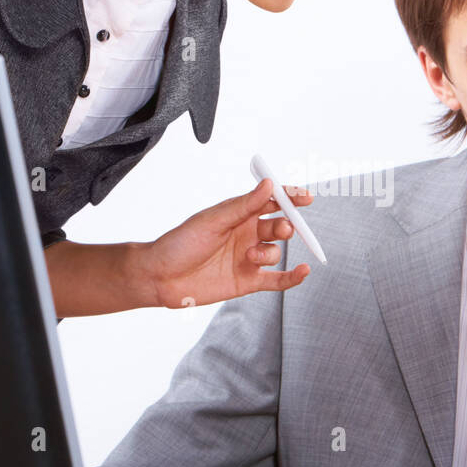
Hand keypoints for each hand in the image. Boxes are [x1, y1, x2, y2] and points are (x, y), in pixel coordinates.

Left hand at [143, 179, 313, 308]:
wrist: (160, 277)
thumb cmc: (180, 243)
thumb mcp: (212, 220)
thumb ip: (243, 205)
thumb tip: (268, 185)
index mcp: (239, 214)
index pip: (271, 202)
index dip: (290, 198)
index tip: (305, 197)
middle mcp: (246, 234)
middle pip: (279, 227)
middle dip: (286, 226)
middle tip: (281, 228)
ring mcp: (248, 258)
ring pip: (275, 252)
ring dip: (270, 253)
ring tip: (251, 256)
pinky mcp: (248, 281)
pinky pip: (277, 280)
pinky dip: (292, 277)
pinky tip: (303, 271)